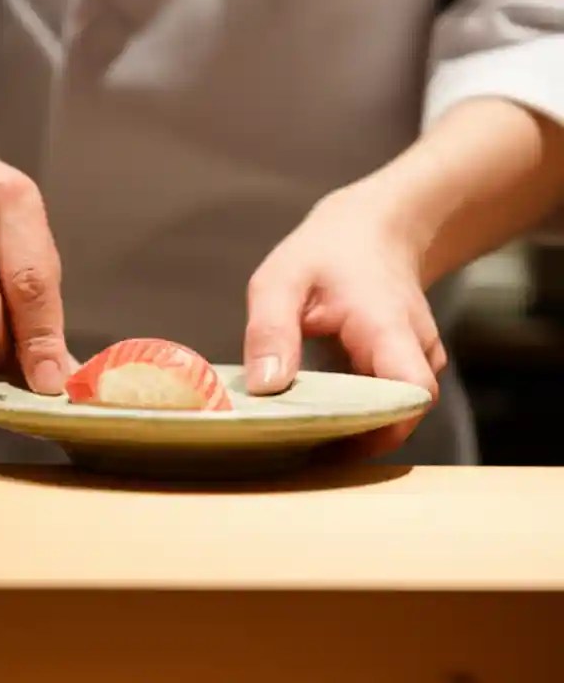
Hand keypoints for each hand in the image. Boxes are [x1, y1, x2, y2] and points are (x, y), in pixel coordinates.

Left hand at [242, 184, 445, 456]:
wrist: (374, 231)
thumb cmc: (326, 253)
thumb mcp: (282, 280)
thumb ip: (271, 330)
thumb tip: (265, 388)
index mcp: (388, 327)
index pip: (411, 391)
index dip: (380, 426)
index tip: (330, 442)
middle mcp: (416, 350)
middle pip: (404, 415)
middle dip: (357, 439)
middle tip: (300, 451)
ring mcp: (417, 361)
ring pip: (397, 413)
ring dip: (356, 430)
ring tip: (302, 441)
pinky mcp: (404, 370)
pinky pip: (387, 404)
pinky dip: (356, 417)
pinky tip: (316, 423)